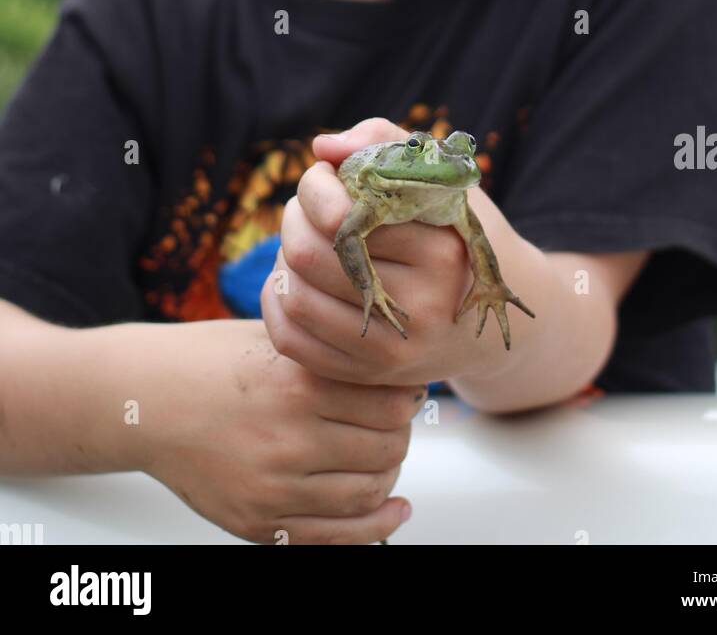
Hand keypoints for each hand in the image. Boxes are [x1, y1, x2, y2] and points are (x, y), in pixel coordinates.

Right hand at [137, 316, 421, 544]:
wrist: (148, 402)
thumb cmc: (213, 362)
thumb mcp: (276, 342)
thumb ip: (332, 359)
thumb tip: (399, 380)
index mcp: (296, 384)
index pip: (389, 402)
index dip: (406, 396)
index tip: (406, 391)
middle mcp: (288, 439)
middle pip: (385, 448)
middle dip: (401, 435)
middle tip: (397, 422)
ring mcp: (273, 488)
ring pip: (367, 493)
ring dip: (389, 476)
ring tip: (387, 457)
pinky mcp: (258, 523)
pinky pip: (334, 537)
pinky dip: (375, 527)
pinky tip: (394, 509)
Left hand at [260, 116, 513, 386]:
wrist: (482, 324)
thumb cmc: (451, 237)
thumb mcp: (437, 181)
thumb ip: (383, 142)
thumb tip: (323, 147)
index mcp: (440, 253)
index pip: (343, 214)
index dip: (316, 186)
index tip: (325, 177)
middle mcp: (420, 308)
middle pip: (310, 256)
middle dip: (294, 220)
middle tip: (307, 209)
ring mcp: (392, 352)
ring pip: (294, 297)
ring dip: (284, 259)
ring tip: (305, 242)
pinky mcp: (366, 377)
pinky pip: (291, 340)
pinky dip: (278, 302)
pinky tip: (295, 280)